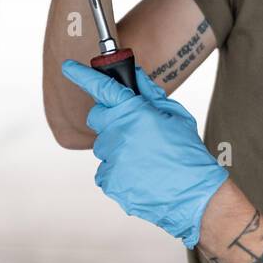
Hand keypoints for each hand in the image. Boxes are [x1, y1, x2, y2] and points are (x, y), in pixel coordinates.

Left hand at [61, 59, 228, 247]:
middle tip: (135, 128)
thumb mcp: (176, 117)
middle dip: (111, 118)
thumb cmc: (189, 154)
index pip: (102, 88)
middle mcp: (118, 133)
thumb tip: (135, 75)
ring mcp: (111, 159)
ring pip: (104, 145)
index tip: (68, 67)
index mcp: (135, 112)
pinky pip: (106, 168)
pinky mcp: (108, 180)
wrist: (194, 195)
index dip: (82, 75)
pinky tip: (140, 174)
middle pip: (98, 117)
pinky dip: (119, 169)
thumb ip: (151, 94)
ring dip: (118, 146)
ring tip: (146, 158)